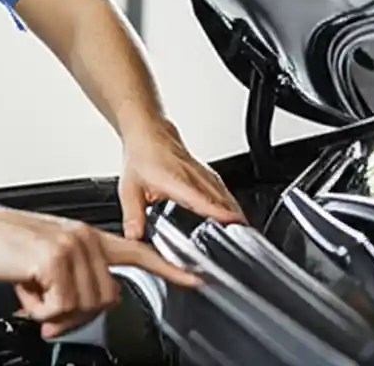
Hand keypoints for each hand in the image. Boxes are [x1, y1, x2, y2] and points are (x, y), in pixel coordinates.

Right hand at [0, 206, 200, 338]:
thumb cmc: (4, 244)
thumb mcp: (43, 262)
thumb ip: (67, 284)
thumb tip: (67, 319)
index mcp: (87, 237)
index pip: (137, 252)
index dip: (168, 268)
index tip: (194, 279)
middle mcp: (86, 239)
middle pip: (107, 298)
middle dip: (75, 313)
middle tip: (45, 310)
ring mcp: (74, 247)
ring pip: (85, 306)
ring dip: (53, 311)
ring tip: (31, 291)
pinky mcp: (56, 258)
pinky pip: (60, 305)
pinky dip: (39, 308)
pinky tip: (25, 289)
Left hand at [119, 119, 245, 238]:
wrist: (148, 132)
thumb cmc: (142, 156)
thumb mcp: (130, 189)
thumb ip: (133, 215)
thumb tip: (134, 236)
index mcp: (179, 182)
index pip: (205, 201)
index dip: (220, 214)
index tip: (233, 226)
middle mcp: (196, 178)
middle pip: (223, 201)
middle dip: (234, 221)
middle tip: (242, 242)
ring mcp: (204, 174)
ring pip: (226, 196)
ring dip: (236, 213)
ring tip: (243, 235)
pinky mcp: (206, 174)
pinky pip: (224, 190)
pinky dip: (230, 204)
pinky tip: (234, 217)